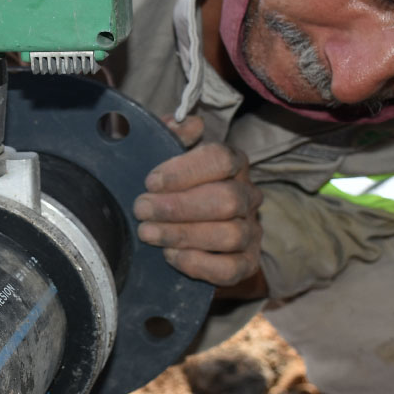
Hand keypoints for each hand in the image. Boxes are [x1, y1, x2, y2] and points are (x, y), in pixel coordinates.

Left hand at [133, 116, 265, 289]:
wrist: (186, 233)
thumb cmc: (173, 188)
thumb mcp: (166, 157)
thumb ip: (171, 135)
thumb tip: (185, 124)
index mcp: (233, 163)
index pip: (221, 159)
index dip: (184, 170)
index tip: (150, 182)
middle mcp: (248, 195)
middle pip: (227, 199)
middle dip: (179, 207)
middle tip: (142, 209)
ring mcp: (251, 231)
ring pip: (230, 234)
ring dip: (183, 234)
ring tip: (148, 233)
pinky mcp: (246, 263)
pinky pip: (231, 269)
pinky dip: (199, 264)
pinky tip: (171, 256)